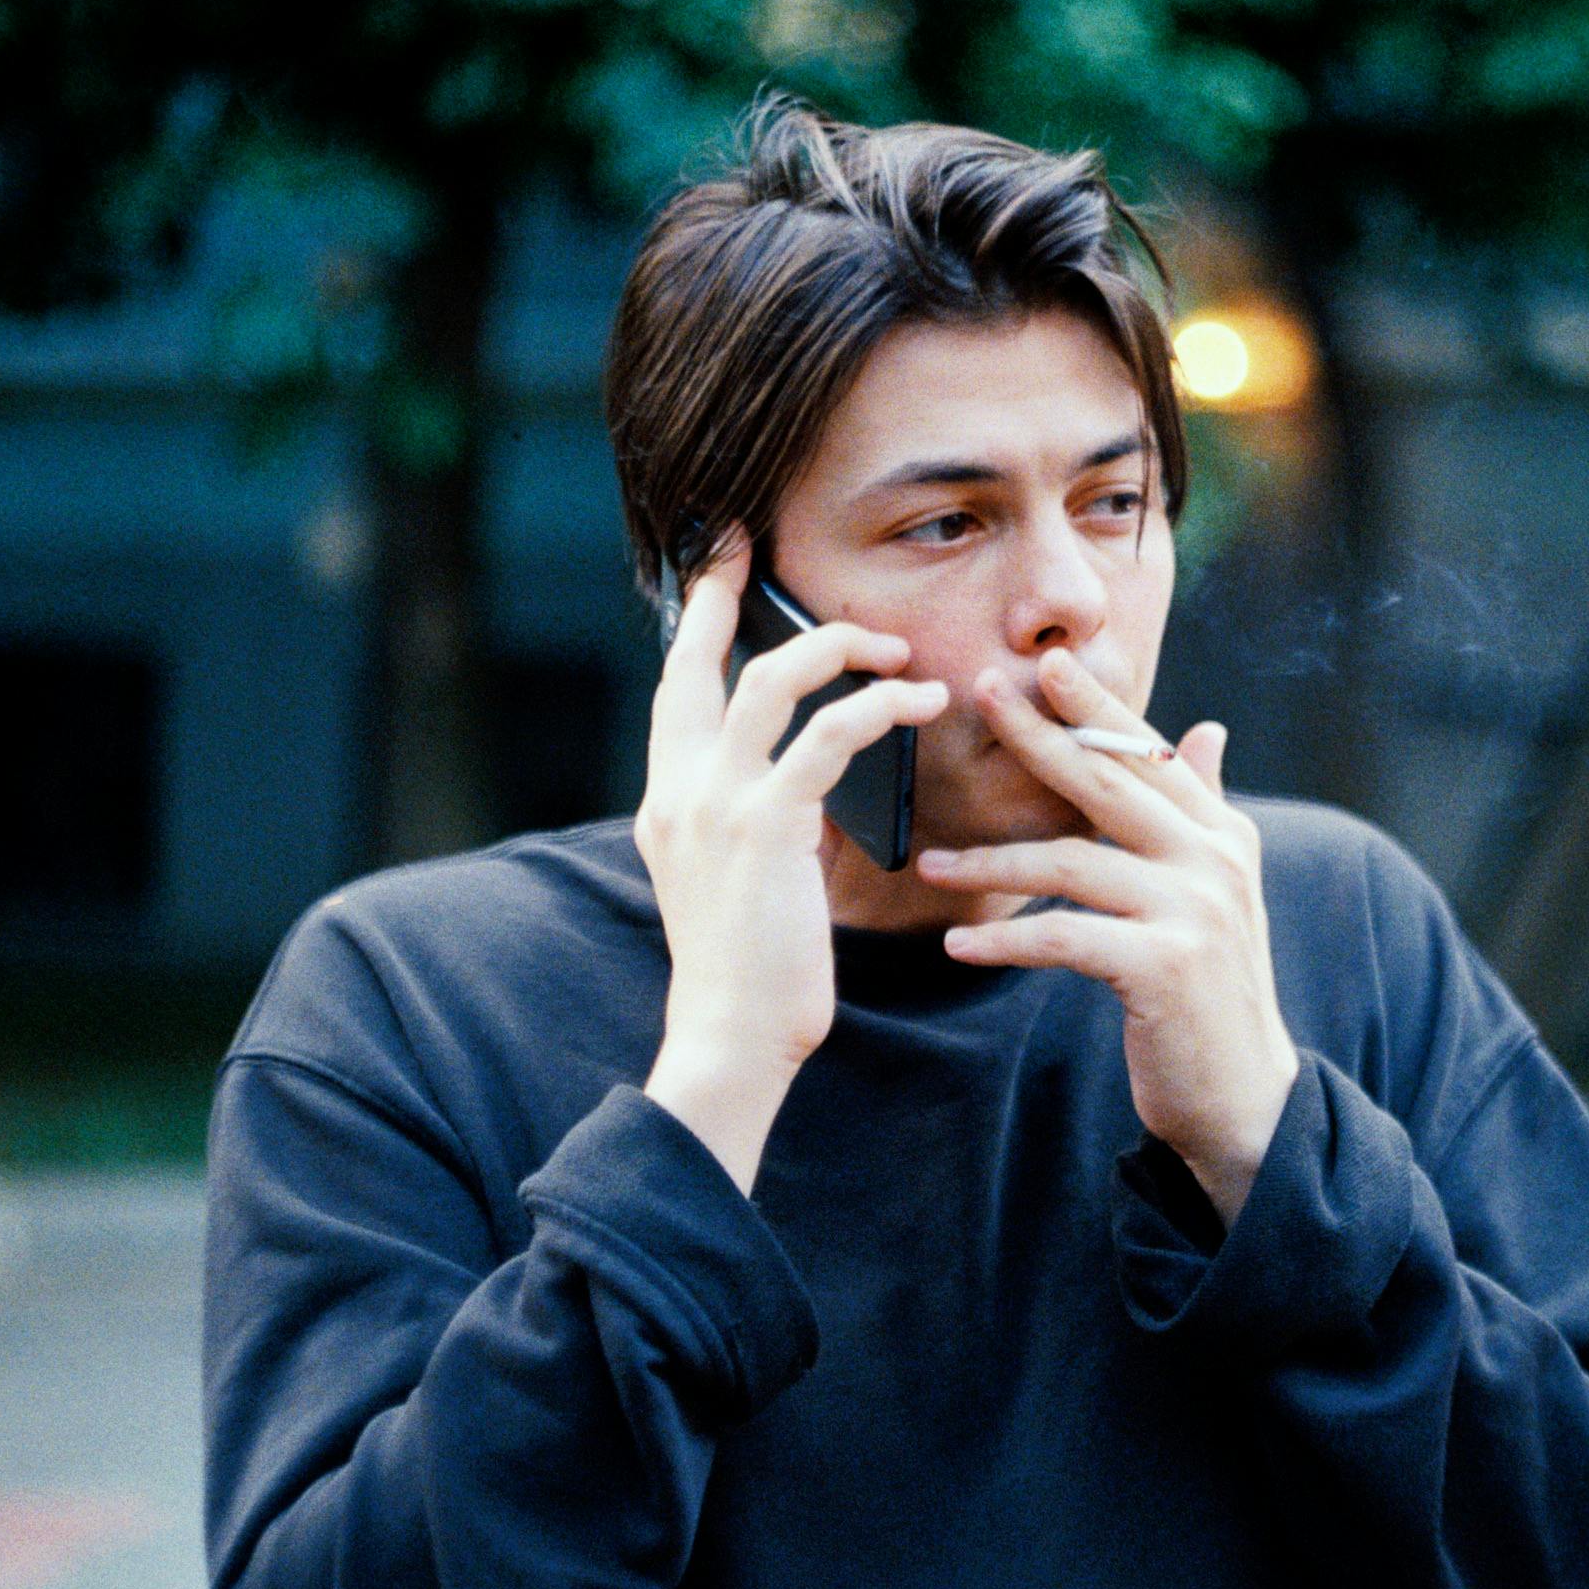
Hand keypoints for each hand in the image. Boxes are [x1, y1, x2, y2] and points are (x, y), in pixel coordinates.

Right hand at [635, 538, 947, 1193]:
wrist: (731, 1038)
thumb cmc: (749, 976)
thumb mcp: (735, 884)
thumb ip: (758, 823)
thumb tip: (801, 787)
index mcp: (668, 802)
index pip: (677, 691)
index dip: (699, 624)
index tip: (721, 569)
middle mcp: (679, 790)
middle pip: (702, 663)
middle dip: (733, 597)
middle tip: (763, 550)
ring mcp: (718, 803)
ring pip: (774, 682)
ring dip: (843, 650)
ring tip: (899, 652)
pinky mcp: (769, 826)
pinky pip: (830, 736)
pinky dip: (880, 708)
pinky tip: (920, 705)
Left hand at [918, 649, 1297, 1226]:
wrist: (1243, 1094)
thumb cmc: (1210, 989)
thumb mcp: (1216, 892)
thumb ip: (1206, 807)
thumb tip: (1206, 729)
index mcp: (1222, 834)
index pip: (1150, 753)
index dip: (1096, 707)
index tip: (1042, 664)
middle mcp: (1214, 860)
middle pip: (1109, 782)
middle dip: (1038, 736)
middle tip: (979, 692)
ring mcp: (1193, 910)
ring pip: (1070, 862)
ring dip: (991, 862)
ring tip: (931, 865)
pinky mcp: (1164, 966)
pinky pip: (1063, 936)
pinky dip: (1005, 939)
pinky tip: (960, 944)